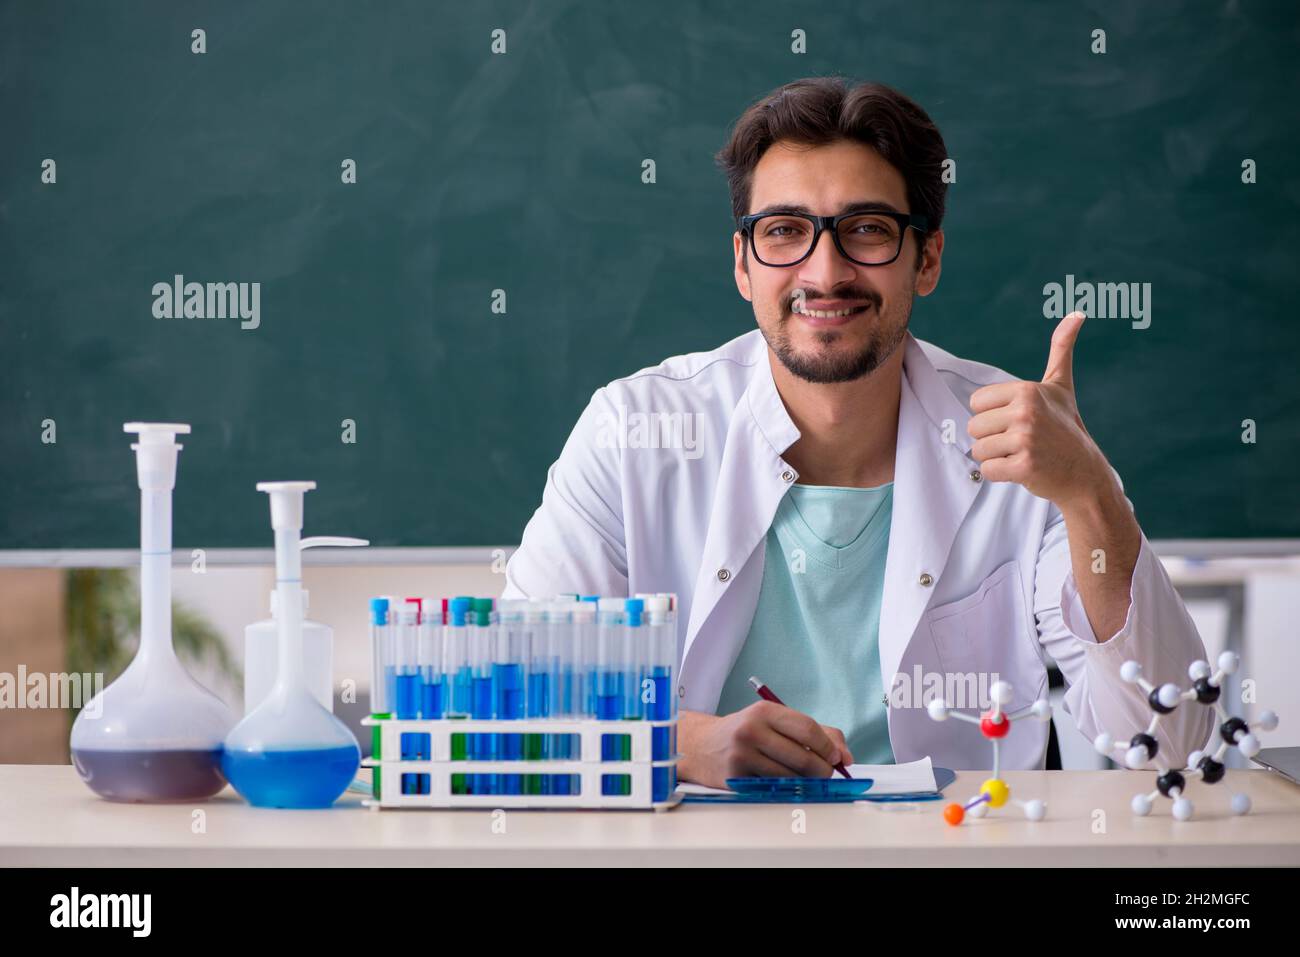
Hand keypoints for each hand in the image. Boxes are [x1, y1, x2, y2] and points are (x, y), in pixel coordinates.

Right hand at [677, 704, 853, 789]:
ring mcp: (742, 755)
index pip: (808, 729)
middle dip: (822, 770)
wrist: (702, 746)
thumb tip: (845, 757)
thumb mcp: (776, 722)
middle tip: (826, 774)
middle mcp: (752, 730)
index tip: (837, 758)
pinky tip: (781, 782)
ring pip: (790, 777)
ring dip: (805, 782)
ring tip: (803, 778)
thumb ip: (816, 733)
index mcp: (765, 711)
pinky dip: (784, 789)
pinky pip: (773, 788)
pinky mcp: (736, 777)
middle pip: (803, 757)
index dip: (828, 747)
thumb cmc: (747, 733)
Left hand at [966, 312, 1109, 507]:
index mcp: (1026, 390)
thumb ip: (1061, 349)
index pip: (976, 403)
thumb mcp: (1060, 386)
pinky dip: (1001, 474)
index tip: (1018, 420)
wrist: (1084, 472)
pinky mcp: (1024, 467)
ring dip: (996, 457)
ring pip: (978, 450)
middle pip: (974, 427)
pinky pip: (988, 470)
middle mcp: (1026, 412)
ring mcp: (1026, 440)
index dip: (992, 415)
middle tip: (1021, 441)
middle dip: (992, 438)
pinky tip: (1022, 469)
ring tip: (1021, 454)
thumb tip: (1077, 313)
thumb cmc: (1066, 427)